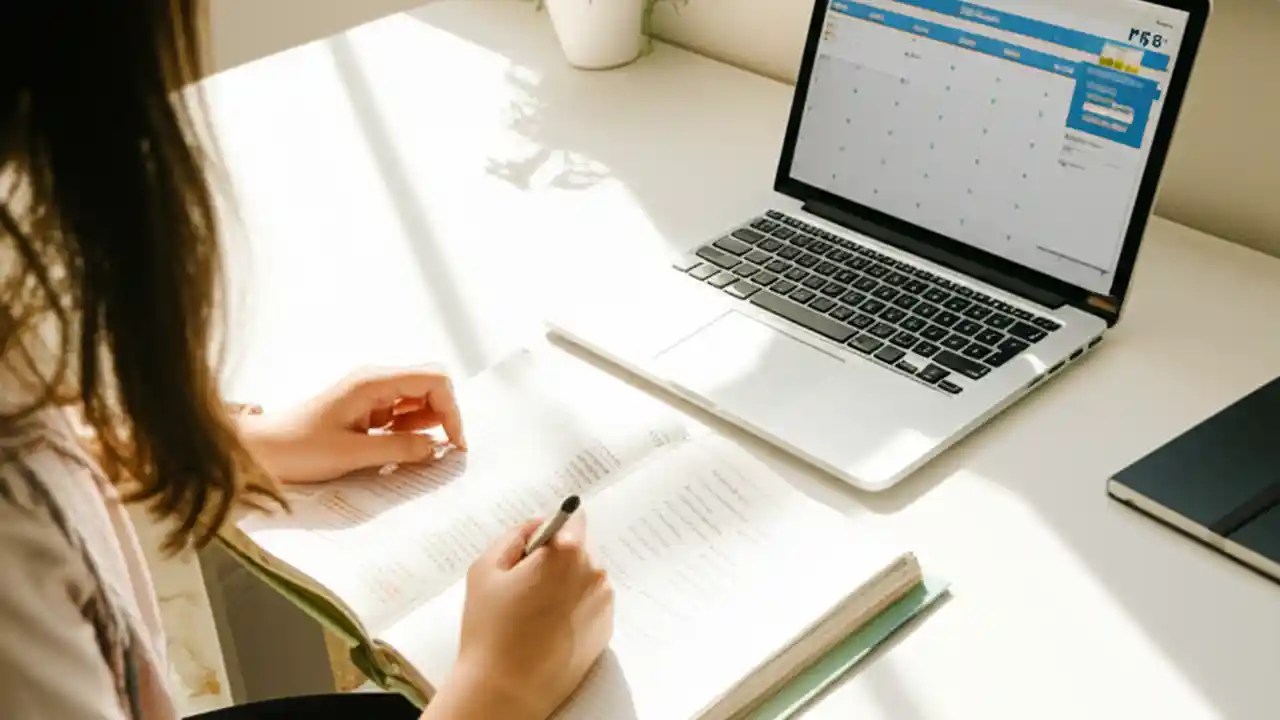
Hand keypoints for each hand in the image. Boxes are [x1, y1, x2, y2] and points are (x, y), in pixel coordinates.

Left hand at [237, 366, 465, 483]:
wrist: (262, 451)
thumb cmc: (298, 449)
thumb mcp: (351, 454)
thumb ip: (398, 449)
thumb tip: (436, 449)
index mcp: (373, 382)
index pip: (434, 379)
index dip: (452, 409)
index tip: (454, 444)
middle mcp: (376, 381)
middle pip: (432, 385)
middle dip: (444, 415)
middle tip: (442, 450)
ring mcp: (373, 394)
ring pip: (420, 400)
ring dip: (428, 425)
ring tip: (416, 454)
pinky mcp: (368, 410)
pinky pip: (403, 414)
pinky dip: (412, 431)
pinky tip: (402, 451)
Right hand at [424, 516, 613, 719]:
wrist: (507, 690)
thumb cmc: (490, 630)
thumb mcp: (486, 569)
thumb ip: (515, 535)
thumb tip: (538, 524)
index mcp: (567, 552)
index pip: (573, 519)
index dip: (550, 531)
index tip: (534, 549)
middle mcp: (594, 573)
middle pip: (579, 550)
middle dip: (556, 560)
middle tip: (525, 588)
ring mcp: (604, 603)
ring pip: (585, 578)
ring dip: (567, 585)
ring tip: (535, 613)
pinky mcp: (606, 629)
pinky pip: (590, 605)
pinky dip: (574, 609)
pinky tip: (549, 629)